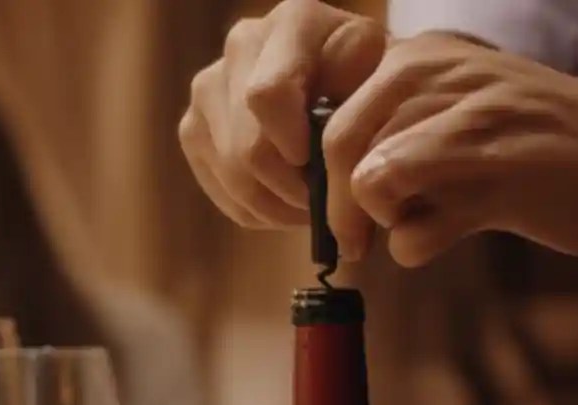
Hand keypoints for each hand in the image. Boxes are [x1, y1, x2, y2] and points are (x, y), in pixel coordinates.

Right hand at [178, 0, 385, 228]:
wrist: (348, 88)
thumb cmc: (373, 88)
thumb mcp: (385, 81)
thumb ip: (359, 97)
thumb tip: (321, 134)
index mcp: (293, 22)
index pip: (268, 95)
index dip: (291, 146)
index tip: (319, 167)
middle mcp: (241, 44)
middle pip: (246, 145)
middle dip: (289, 187)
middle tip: (324, 202)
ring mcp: (209, 86)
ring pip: (231, 172)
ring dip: (275, 204)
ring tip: (310, 205)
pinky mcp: (192, 128)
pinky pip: (220, 190)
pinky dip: (256, 210)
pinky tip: (285, 201)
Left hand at [335, 33, 577, 265]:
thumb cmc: (528, 142)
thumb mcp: (450, 113)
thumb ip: (388, 135)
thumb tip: (321, 187)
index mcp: (418, 56)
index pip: (326, 109)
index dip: (317, 168)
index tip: (333, 204)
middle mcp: (436, 75)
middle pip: (336, 148)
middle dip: (337, 207)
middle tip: (355, 240)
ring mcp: (469, 122)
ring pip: (370, 183)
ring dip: (384, 222)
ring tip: (420, 221)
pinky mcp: (497, 177)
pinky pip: (412, 230)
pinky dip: (416, 246)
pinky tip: (448, 235)